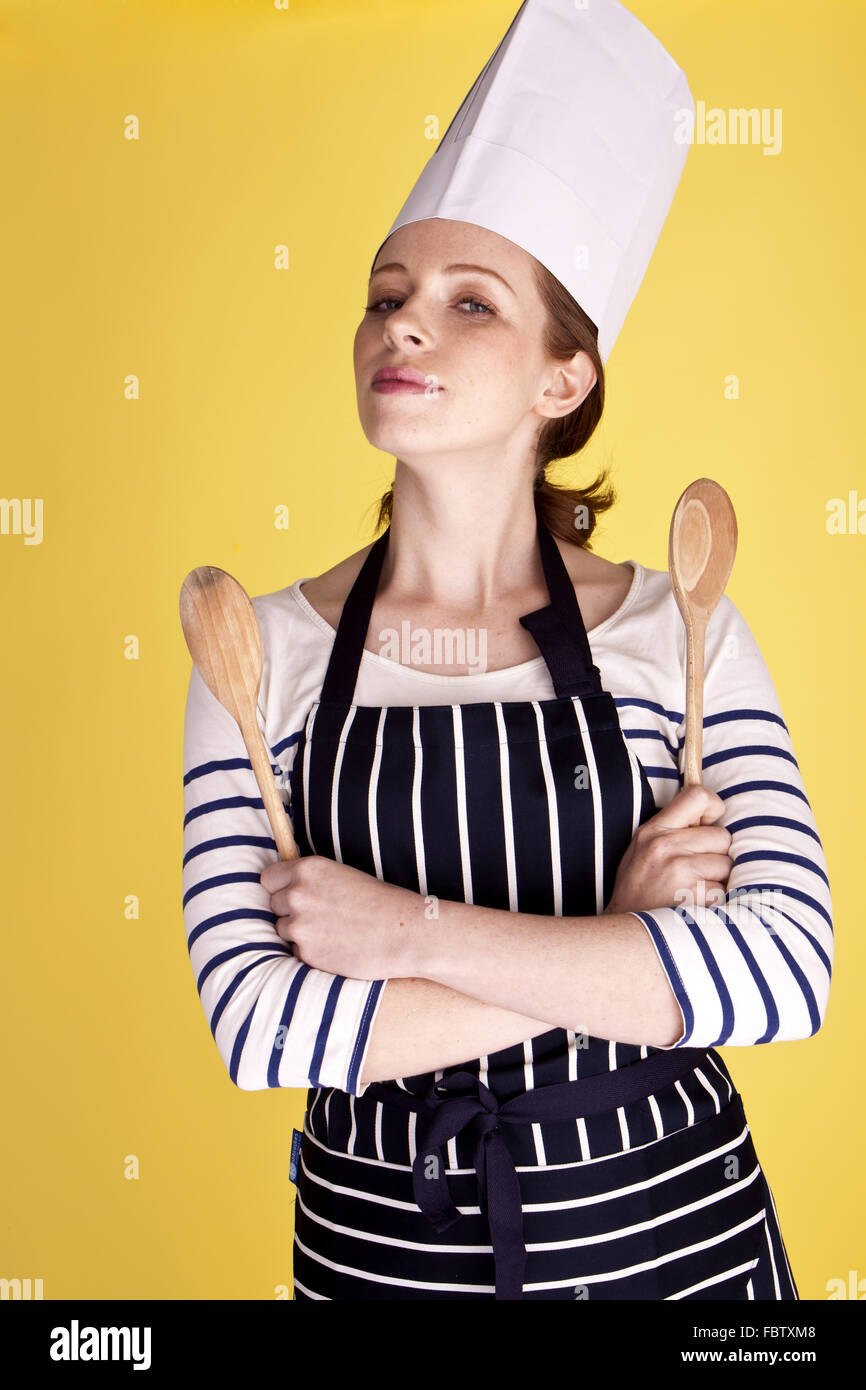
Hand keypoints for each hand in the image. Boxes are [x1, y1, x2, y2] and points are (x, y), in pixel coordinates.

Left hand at [259, 854, 423, 979]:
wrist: (404, 932)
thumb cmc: (381, 902)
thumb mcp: (341, 876)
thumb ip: (310, 881)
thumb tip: (285, 889)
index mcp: (308, 869)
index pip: (268, 878)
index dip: (280, 887)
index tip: (291, 894)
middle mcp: (297, 895)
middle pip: (273, 905)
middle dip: (290, 911)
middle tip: (320, 916)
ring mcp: (299, 926)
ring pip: (282, 930)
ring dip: (299, 933)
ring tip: (331, 932)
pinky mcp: (306, 953)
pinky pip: (296, 951)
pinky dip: (311, 951)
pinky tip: (336, 947)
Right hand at [603, 784, 732, 916]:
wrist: (626, 934)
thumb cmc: (639, 891)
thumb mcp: (643, 851)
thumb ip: (672, 831)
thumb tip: (711, 817)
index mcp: (653, 831)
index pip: (698, 796)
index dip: (714, 809)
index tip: (709, 825)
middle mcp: (665, 846)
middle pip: (722, 837)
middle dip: (716, 855)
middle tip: (696, 872)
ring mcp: (679, 871)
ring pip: (727, 865)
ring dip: (717, 880)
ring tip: (693, 890)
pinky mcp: (692, 895)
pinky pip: (723, 891)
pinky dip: (715, 902)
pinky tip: (694, 906)